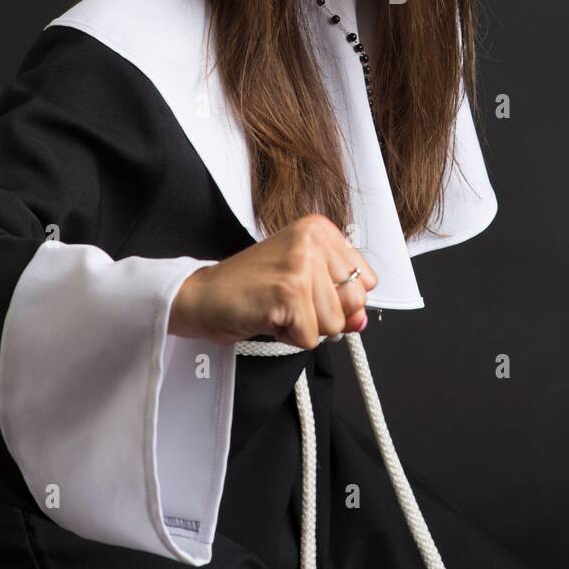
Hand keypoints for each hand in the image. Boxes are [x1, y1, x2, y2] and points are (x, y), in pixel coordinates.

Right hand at [168, 213, 378, 348]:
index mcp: (319, 229)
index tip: (309, 291)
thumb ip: (339, 299)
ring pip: (336, 324)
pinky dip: (289, 338)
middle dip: (324, 316)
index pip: (366, 280)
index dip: (340, 299)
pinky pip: (311, 338)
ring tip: (277, 308)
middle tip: (289, 302)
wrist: (202, 296)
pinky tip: (269, 317)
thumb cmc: (248, 287)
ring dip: (305, 328)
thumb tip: (362, 320)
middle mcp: (313, 239)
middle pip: (355, 302)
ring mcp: (301, 263)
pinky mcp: (289, 291)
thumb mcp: (303, 285)